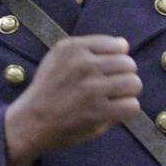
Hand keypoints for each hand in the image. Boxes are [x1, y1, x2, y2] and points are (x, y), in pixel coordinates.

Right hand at [3, 35, 141, 165]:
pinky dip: (125, 110)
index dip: (115, 59)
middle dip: (122, 76)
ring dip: (126, 93)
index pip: (117, 45)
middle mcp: (83, 64)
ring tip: (112, 99)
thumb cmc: (48, 90)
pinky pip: (132, 105)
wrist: (31, 121)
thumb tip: (124, 44)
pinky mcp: (99, 111)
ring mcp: (92, 88)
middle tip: (108, 87)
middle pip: (129, 64)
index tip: (103, 70)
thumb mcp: (57, 58)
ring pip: (134, 83)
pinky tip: (112, 111)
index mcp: (73, 48)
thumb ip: (90, 48)